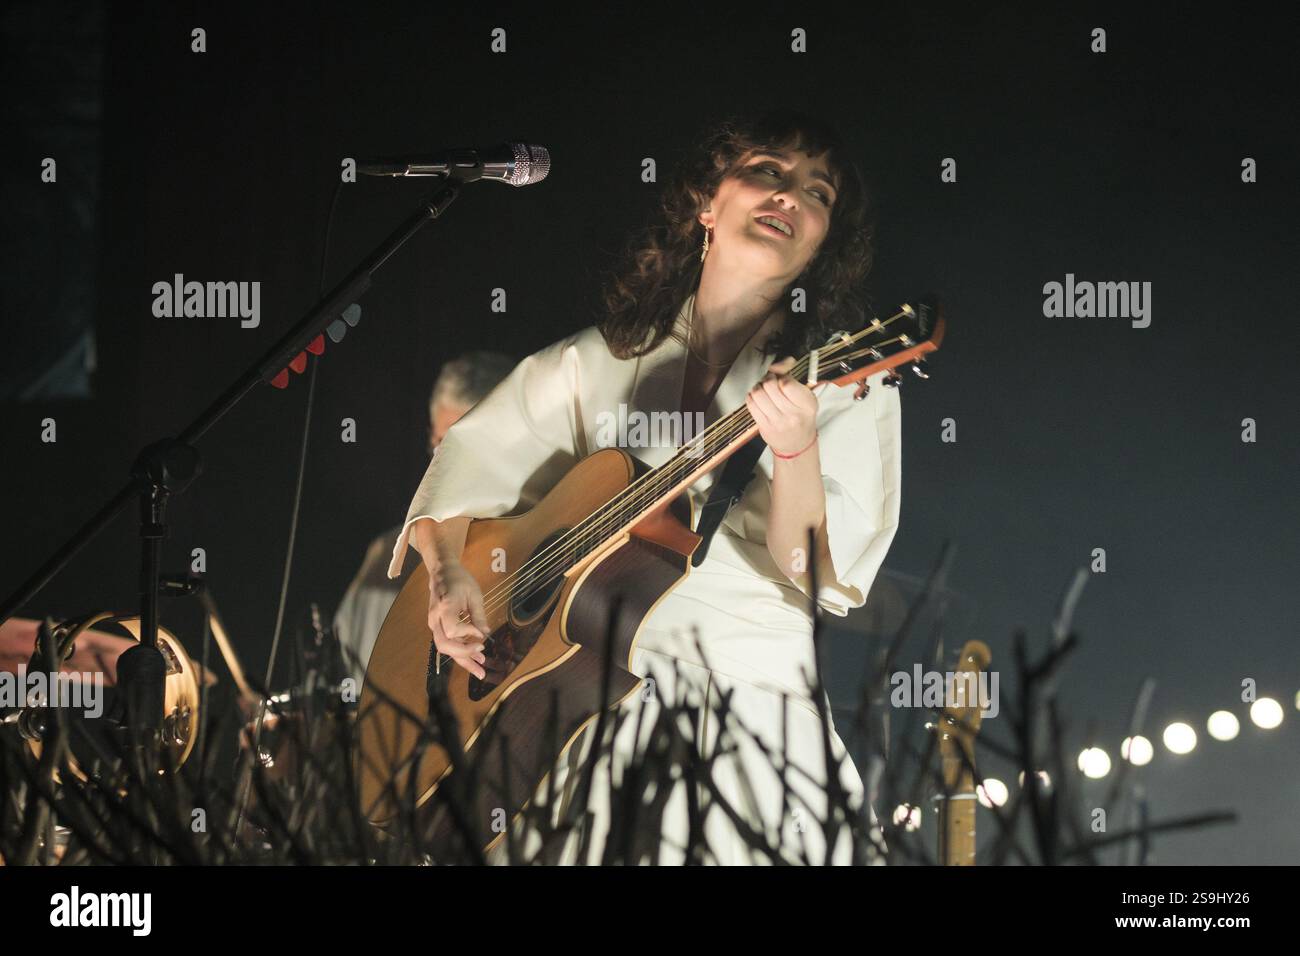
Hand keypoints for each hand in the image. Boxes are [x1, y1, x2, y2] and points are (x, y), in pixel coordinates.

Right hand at [426, 560, 488, 679]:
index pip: (452, 630)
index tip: (481, 632)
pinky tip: (476, 658)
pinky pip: (448, 643)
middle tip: (483, 660)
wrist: (442, 573)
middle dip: (464, 656)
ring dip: (463, 660)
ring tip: (481, 670)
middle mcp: (435, 618)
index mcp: (445, 607)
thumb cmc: (459, 580)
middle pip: (444, 645)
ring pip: (446, 648)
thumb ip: (478, 615)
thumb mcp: (474, 594)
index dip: (467, 634)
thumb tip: (485, 633)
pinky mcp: (439, 627)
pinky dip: (461, 652)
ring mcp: (435, 624)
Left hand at [744, 356, 819, 456]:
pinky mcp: (765, 427)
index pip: (787, 383)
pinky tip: (758, 398)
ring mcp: (778, 422)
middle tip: (771, 381)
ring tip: (764, 389)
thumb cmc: (801, 417)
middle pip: (771, 386)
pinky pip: (751, 405)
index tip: (782, 377)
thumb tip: (781, 361)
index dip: (781, 375)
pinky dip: (752, 397)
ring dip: (759, 387)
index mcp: (807, 405)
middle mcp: (794, 415)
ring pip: (758, 394)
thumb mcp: (805, 396)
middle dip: (768, 379)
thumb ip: (792, 376)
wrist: (798, 444)